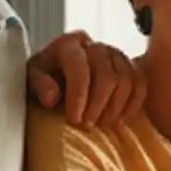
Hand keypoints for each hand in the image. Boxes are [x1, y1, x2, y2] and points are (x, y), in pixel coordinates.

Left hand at [26, 30, 145, 132]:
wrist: (57, 80)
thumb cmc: (44, 82)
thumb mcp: (30, 82)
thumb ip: (38, 85)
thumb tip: (52, 97)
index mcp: (67, 44)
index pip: (79, 66)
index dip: (79, 96)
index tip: (74, 120)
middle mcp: (94, 44)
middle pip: (107, 75)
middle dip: (98, 106)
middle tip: (88, 126)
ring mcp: (114, 53)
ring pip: (127, 79)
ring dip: (115, 108)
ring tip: (101, 124)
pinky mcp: (129, 65)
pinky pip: (140, 83)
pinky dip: (133, 104)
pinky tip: (119, 120)